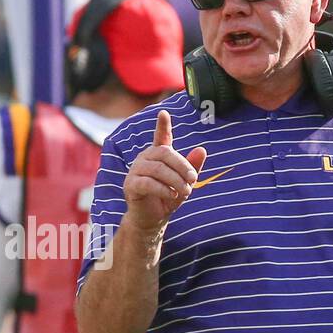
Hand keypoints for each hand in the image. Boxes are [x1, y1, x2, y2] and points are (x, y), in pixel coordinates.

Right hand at [122, 110, 207, 232]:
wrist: (152, 219)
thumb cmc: (168, 197)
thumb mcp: (184, 182)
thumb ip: (192, 167)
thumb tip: (202, 150)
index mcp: (157, 155)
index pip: (161, 137)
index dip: (162, 125)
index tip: (164, 113)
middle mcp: (145, 158)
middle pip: (164, 153)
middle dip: (182, 166)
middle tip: (193, 180)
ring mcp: (135, 170)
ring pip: (157, 169)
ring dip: (175, 180)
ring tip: (185, 192)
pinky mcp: (130, 185)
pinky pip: (147, 183)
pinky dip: (162, 189)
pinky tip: (171, 195)